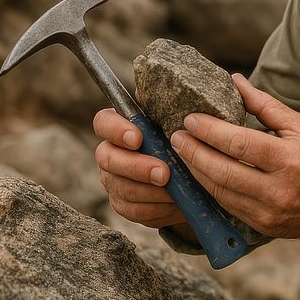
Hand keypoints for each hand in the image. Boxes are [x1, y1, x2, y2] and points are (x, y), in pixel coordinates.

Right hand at [93, 108, 198, 240]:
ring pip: (120, 187)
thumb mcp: (179, 122)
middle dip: (136, 167)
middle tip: (164, 173)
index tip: (137, 138)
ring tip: (175, 191)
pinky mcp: (123, 203)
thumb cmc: (185, 140)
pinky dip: (154, 208)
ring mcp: (113, 179)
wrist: (196, 176)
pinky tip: (172, 203)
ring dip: (149, 191)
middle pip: (107, 158)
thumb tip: (155, 90)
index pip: (104, 122)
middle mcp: (111, 152)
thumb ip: (165, 108)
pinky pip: (132, 209)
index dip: (116, 130)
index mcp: (121, 126)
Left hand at [171, 74, 299, 251]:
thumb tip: (235, 80)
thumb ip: (264, 105)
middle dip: (193, 152)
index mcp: (289, 159)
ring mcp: (268, 212)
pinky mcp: (262, 226)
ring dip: (196, 171)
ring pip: (220, 191)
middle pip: (223, 171)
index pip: (239, 144)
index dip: (210, 131)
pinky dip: (210, 188)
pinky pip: (227, 206)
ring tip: (181, 152)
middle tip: (176, 136)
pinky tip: (200, 173)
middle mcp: (278, 189)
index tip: (190, 119)